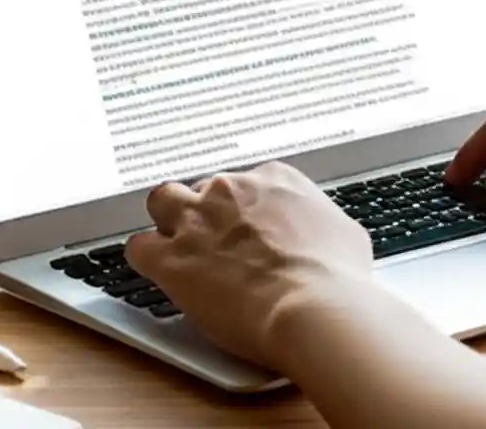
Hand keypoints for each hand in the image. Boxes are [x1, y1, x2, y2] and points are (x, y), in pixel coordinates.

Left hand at [125, 161, 372, 367]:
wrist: (314, 306)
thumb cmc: (337, 278)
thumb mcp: (345, 234)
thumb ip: (320, 224)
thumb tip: (324, 235)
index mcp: (272, 179)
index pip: (244, 183)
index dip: (243, 211)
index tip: (248, 231)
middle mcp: (229, 190)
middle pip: (201, 188)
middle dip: (204, 212)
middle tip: (216, 243)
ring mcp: (196, 221)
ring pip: (162, 202)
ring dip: (167, 223)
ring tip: (179, 250)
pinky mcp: (171, 258)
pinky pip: (139, 247)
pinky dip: (147, 259)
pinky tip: (161, 274)